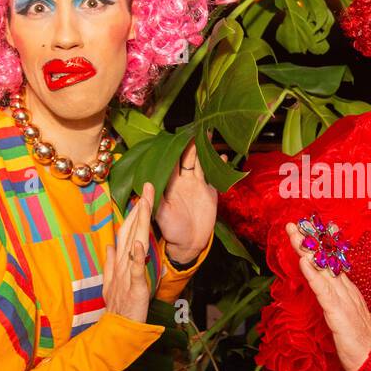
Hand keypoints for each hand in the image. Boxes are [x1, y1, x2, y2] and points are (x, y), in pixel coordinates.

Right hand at [104, 182, 153, 323]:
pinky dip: (136, 256)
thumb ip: (110, 263)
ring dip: (139, 222)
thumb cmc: (118, 305)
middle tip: (147, 186)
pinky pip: (135, 269)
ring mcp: (127, 273)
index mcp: (120, 261)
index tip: (141, 193)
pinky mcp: (133, 286)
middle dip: (140, 208)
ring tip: (143, 203)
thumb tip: (109, 245)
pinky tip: (138, 243)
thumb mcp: (111, 281)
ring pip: (133, 243)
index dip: (135, 212)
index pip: (127, 231)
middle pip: (131, 230)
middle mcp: (122, 262)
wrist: (117, 327)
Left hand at [155, 141, 220, 263]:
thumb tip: (147, 183)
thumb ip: (154, 200)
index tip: (174, 134)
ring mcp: (197, 185)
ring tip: (208, 133)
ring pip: (202, 163)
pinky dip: (220, 167)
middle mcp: (183, 181)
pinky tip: (223, 157)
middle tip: (194, 127)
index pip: (170, 161)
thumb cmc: (171, 230)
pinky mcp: (210, 191)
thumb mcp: (160, 216)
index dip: (172, 148)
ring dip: (205, 149)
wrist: (189, 243)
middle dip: (191, 143)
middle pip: (187, 157)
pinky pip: (215, 176)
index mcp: (169, 184)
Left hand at [285, 222, 370, 370]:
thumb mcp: (344, 320)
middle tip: (293, 224)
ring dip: (307, 251)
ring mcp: (343, 300)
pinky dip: (312, 274)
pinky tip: (303, 261)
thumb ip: (337, 306)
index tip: (305, 232)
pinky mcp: (338, 312)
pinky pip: (322, 290)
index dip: (317, 248)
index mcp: (347, 292)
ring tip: (295, 234)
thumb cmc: (359, 345)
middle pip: (324, 262)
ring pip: (322, 270)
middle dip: (309, 242)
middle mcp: (346, 291)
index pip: (329, 265)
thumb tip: (326, 298)